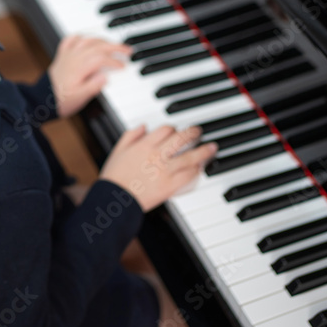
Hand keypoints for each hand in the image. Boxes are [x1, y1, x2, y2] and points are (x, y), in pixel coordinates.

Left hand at [47, 35, 131, 117]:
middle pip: (97, 45)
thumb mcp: (80, 99)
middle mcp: (74, 58)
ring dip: (102, 39)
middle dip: (115, 47)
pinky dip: (80, 36)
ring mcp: (68, 55)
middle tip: (127, 50)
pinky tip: (86, 37)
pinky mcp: (62, 56)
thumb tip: (105, 78)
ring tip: (113, 44)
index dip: (114, 61)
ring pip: (87, 40)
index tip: (123, 66)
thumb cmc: (61, 101)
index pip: (101, 58)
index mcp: (80, 68)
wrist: (42, 99)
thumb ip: (93, 87)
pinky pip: (71, 40)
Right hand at [99, 125, 217, 212]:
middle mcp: (157, 156)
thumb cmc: (114, 177)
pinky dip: (196, 172)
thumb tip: (143, 126)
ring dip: (204, 151)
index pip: (166, 129)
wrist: (115, 200)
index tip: (176, 131)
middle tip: (199, 132)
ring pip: (190, 157)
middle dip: (193, 133)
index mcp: (144, 145)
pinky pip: (188, 177)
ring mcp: (165, 171)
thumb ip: (131, 135)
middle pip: (181, 139)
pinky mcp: (169, 186)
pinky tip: (199, 169)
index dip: (173, 128)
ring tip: (212, 148)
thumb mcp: (118, 150)